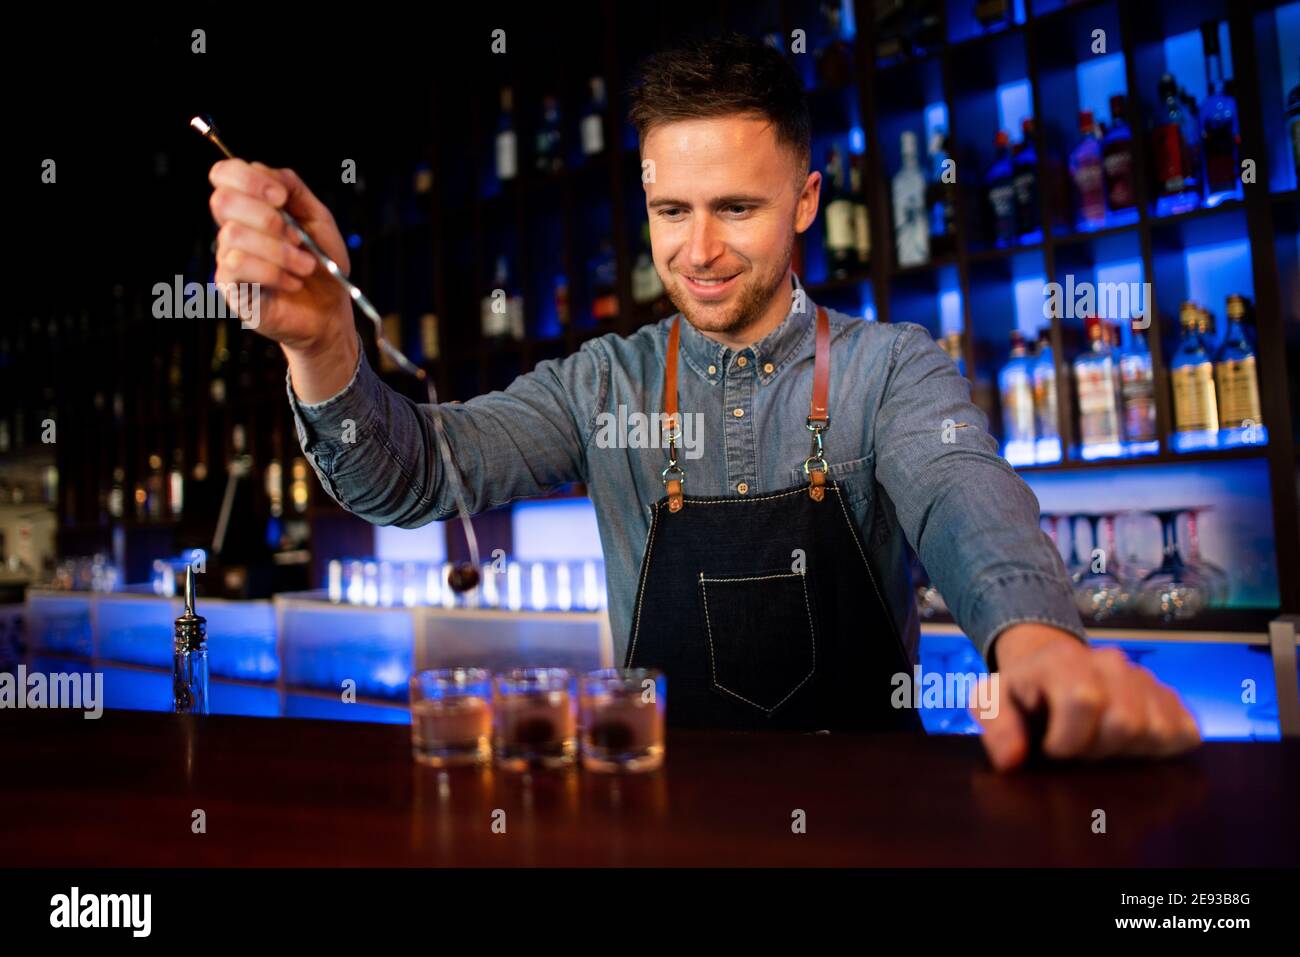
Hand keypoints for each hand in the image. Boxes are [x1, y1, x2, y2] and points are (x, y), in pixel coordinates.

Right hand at [208, 159, 357, 400]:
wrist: (329, 311)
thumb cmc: (323, 265)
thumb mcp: (317, 220)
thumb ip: (295, 191)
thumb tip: (271, 175)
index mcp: (252, 207)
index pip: (225, 174)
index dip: (249, 178)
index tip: (281, 197)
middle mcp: (233, 228)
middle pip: (222, 200)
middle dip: (265, 215)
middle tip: (297, 236)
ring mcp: (228, 258)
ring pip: (234, 235)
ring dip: (279, 250)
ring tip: (305, 266)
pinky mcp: (231, 287)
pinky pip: (239, 265)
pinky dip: (273, 272)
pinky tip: (293, 282)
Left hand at [972, 624, 1200, 770]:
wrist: (1052, 668)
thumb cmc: (1023, 691)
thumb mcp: (993, 700)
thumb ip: (996, 726)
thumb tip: (1013, 761)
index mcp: (1065, 661)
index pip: (1083, 701)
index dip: (1066, 740)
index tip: (1050, 748)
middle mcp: (1111, 663)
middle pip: (1125, 722)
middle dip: (1096, 750)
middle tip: (1076, 747)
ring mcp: (1145, 679)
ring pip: (1157, 731)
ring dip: (1127, 752)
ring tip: (1100, 744)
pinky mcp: (1170, 698)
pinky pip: (1185, 733)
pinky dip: (1161, 749)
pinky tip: (1130, 745)